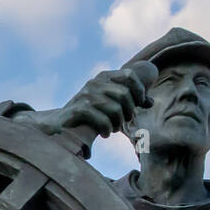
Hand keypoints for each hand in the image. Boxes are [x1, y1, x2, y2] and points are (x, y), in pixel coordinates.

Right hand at [19, 63, 156, 138]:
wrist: (59, 122)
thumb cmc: (89, 113)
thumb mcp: (109, 102)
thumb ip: (128, 100)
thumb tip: (150, 103)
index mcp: (104, 76)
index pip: (130, 75)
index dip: (139, 90)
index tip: (138, 104)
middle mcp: (95, 82)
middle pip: (125, 94)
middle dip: (128, 111)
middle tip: (124, 121)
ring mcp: (86, 95)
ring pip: (115, 109)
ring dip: (118, 123)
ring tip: (113, 129)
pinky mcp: (78, 109)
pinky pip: (102, 120)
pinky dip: (107, 129)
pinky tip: (105, 133)